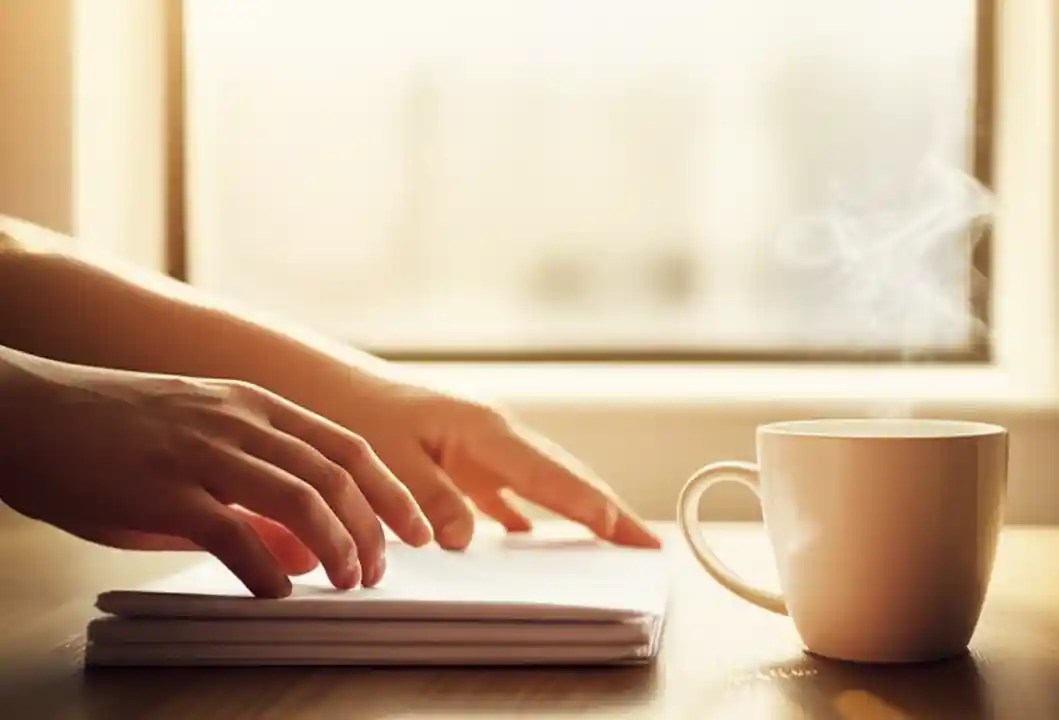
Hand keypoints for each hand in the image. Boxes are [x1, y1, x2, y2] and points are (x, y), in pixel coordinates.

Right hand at [0, 354, 429, 596]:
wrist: (22, 410)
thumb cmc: (109, 430)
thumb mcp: (195, 451)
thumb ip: (253, 498)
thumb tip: (306, 552)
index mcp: (252, 404)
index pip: (346, 447)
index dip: (390, 491)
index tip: (418, 528)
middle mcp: (238, 420)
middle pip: (337, 474)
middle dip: (374, 526)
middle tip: (383, 569)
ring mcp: (201, 450)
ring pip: (300, 498)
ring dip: (337, 547)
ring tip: (348, 582)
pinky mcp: (160, 488)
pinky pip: (233, 532)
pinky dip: (266, 568)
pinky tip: (277, 592)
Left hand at [333, 376, 660, 550]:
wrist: (327, 386)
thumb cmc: (356, 414)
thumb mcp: (388, 459)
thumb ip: (430, 498)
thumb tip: (464, 540)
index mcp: (485, 430)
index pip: (553, 476)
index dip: (594, 508)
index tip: (630, 532)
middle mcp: (494, 436)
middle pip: (564, 476)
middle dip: (607, 509)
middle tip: (648, 543)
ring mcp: (482, 448)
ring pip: (544, 483)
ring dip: (578, 511)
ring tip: (614, 541)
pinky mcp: (465, 460)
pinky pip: (512, 492)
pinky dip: (533, 515)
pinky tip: (539, 540)